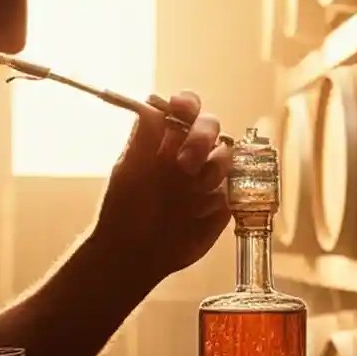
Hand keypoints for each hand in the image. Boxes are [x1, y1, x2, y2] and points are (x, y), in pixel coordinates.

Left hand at [93, 90, 232, 282]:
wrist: (135, 253)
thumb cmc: (124, 211)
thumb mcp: (127, 171)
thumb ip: (142, 137)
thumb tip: (152, 102)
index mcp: (165, 138)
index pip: (184, 108)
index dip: (187, 104)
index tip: (180, 109)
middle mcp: (190, 151)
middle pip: (211, 125)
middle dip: (202, 138)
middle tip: (185, 164)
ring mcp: (208, 176)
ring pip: (226, 155)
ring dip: (211, 171)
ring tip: (189, 195)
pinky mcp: (222, 201)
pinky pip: (232, 189)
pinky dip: (215, 199)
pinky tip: (196, 213)